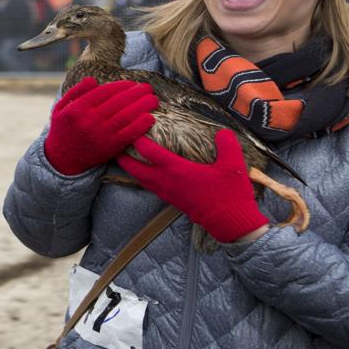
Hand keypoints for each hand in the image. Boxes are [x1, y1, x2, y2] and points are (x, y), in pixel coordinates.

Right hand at [43, 76, 157, 175]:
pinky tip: (150, 118)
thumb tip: (93, 80)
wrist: (62, 160)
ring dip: (142, 106)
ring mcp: (101, 135)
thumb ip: (76, 92)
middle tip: (148, 88)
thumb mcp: (60, 108)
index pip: (105, 91)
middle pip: (119, 102)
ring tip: (153, 99)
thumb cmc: (63, 130)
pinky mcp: (110, 148)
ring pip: (126, 116)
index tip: (132, 83)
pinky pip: (128, 134)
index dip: (122, 86)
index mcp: (78, 108)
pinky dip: (141, 125)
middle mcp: (90, 120)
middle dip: (136, 93)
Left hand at [117, 129, 266, 243]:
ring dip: (132, 169)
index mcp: (178, 171)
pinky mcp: (174, 202)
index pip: (150, 152)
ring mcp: (169, 194)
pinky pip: (151, 187)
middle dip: (123, 158)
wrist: (232, 224)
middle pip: (136, 170)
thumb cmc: (231, 194)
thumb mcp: (234, 165)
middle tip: (115, 146)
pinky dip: (143, 178)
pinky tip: (146, 173)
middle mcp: (168, 183)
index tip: (132, 125)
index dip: (138, 138)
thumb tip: (222, 133)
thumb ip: (227, 144)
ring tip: (125, 158)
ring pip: (142, 180)